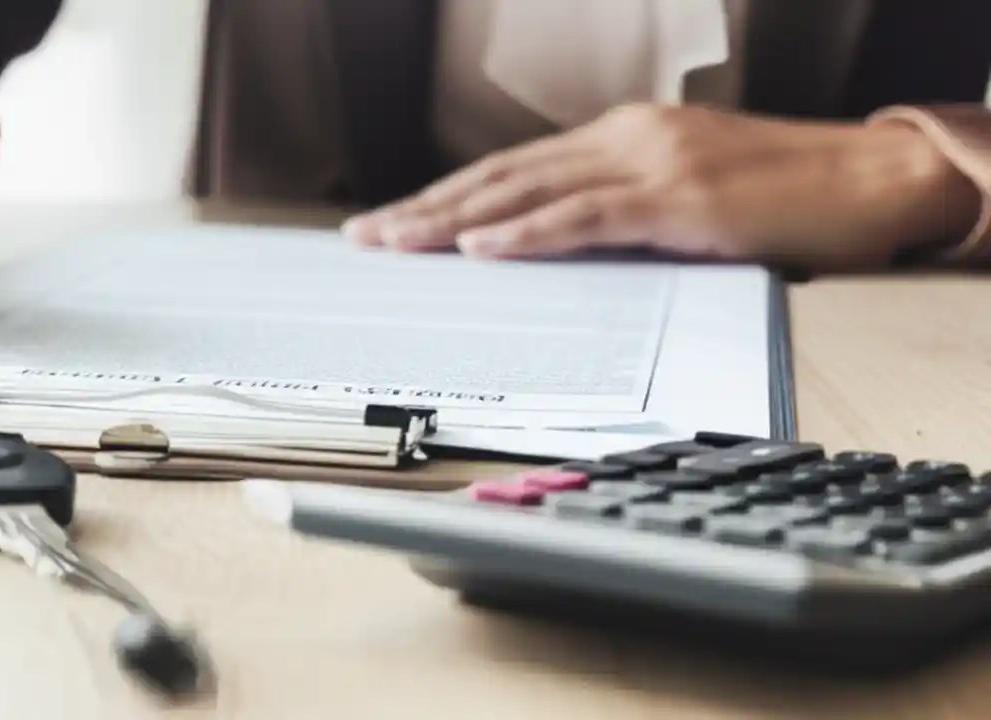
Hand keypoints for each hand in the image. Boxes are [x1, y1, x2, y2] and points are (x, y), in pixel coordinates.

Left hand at [343, 104, 982, 269]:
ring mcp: (650, 164)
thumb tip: (553, 250)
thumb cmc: (780, 193)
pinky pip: (585, 218)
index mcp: (622, 138)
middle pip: (502, 174)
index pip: (513, 169)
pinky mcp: (678, 199)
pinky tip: (480, 247)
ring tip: (396, 244)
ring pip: (528, 191)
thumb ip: (617, 214)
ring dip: (453, 221)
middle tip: (368, 235)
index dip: (448, 195)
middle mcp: (624, 139)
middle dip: (427, 208)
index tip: (398, 221)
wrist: (867, 181)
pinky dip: (527, 233)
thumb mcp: (681, 196)